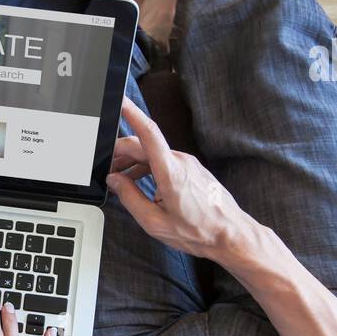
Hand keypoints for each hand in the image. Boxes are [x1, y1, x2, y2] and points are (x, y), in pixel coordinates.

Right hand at [106, 97, 252, 261]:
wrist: (230, 234)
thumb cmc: (198, 231)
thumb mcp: (154, 222)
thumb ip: (130, 198)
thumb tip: (115, 181)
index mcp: (170, 172)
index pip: (148, 133)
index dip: (132, 113)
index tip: (120, 101)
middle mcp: (180, 161)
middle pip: (143, 145)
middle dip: (120, 152)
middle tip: (105, 167)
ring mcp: (188, 163)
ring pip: (152, 153)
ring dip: (133, 162)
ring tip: (121, 180)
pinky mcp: (191, 168)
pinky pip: (163, 160)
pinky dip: (147, 167)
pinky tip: (141, 184)